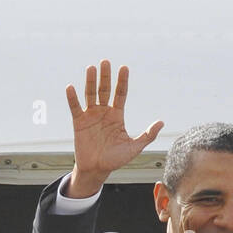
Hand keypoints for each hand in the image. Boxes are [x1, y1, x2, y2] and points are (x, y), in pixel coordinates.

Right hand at [65, 60, 162, 195]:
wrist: (97, 170)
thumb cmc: (115, 160)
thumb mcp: (134, 148)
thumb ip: (147, 135)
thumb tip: (161, 122)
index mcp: (117, 115)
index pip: (120, 94)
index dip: (122, 81)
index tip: (124, 68)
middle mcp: (104, 111)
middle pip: (105, 90)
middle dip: (105, 76)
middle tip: (105, 62)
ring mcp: (91, 116)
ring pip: (90, 94)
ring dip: (90, 81)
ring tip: (91, 68)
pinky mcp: (79, 123)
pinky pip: (75, 108)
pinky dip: (72, 98)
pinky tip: (71, 88)